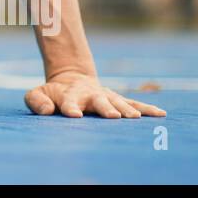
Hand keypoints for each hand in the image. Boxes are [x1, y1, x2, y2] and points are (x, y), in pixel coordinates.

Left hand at [25, 71, 165, 118]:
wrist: (71, 79)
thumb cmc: (53, 93)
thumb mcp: (38, 94)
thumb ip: (37, 101)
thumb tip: (47, 111)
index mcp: (69, 96)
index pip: (69, 103)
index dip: (71, 108)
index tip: (75, 115)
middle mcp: (90, 95)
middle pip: (99, 102)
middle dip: (106, 108)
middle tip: (113, 116)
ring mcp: (106, 96)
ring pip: (118, 102)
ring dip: (127, 110)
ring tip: (136, 118)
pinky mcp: (118, 100)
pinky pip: (134, 103)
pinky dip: (147, 108)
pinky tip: (160, 114)